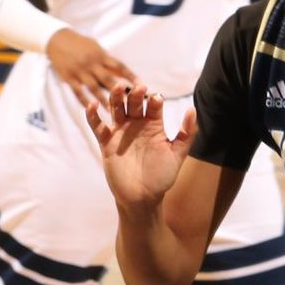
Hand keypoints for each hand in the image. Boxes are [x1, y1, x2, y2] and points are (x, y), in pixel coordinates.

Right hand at [44, 28, 137, 110]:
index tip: (142, 85)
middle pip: (108, 79)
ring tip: (111, 111)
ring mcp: (80, 71)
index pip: (119, 66)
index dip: (131, 76)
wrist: (57, 39)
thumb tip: (120, 72)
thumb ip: (106, 60)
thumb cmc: (80, 43)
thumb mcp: (95, 47)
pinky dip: (84, 101)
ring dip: (103, 99)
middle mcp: (92, 63)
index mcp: (101, 55)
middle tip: (131, 103)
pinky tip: (91, 108)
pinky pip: (77, 91)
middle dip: (120, 91)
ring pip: (94, 87)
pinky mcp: (68, 77)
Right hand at [85, 84, 191, 211]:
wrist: (142, 197)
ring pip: (116, 109)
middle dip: (136, 94)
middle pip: (133, 102)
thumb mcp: (177, 154)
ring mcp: (120, 132)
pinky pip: (97, 126)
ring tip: (118, 87)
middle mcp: (136, 125)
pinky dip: (92, 115)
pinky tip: (92, 105)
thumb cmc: (162, 177)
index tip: (157, 99)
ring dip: (116, 97)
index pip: (153, 105)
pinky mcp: (106, 142)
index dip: (154, 100)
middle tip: (139, 87)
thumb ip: (186, 134)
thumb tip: (192, 110)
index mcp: (154, 125)